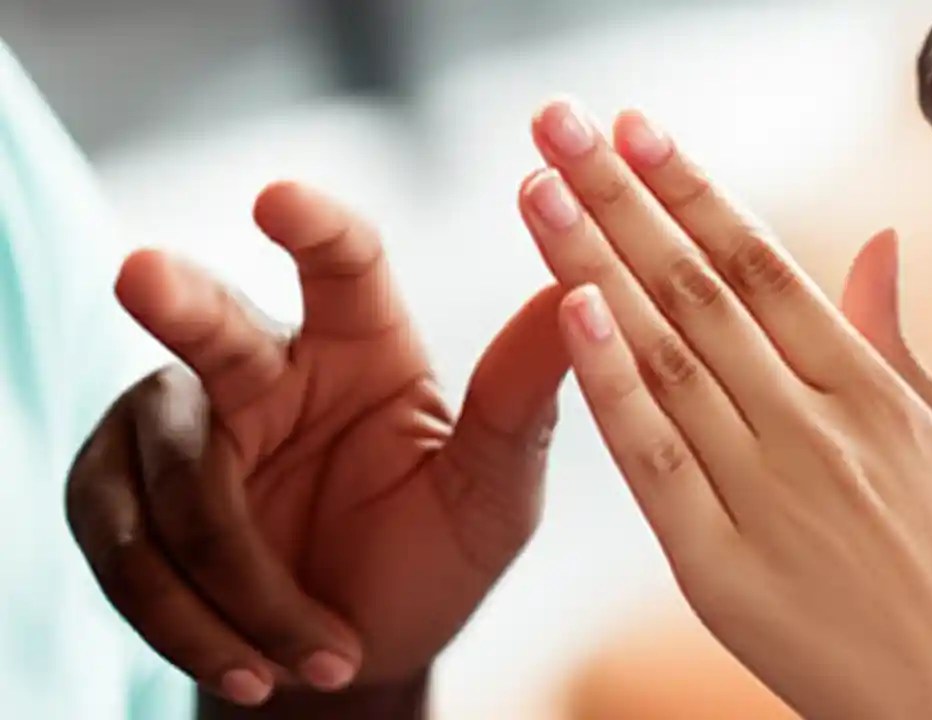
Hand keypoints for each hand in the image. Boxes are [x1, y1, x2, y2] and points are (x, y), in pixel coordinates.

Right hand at [66, 183, 568, 707]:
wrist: (357, 662)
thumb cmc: (434, 560)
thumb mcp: (492, 495)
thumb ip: (523, 403)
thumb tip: (577, 295)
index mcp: (363, 346)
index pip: (341, 264)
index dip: (312, 226)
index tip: (279, 199)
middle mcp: (266, 370)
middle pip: (212, 322)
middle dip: (178, 301)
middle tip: (142, 273)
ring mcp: (185, 432)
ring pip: (176, 474)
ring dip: (238, 580)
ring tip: (316, 656)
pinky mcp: (119, 498)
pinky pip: (130, 552)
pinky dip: (191, 623)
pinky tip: (251, 670)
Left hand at [515, 101, 931, 719]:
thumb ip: (896, 347)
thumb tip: (877, 246)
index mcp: (874, 393)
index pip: (762, 264)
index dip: (692, 189)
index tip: (636, 128)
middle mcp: (817, 429)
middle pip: (699, 290)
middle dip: (620, 198)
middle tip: (557, 122)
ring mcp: (768, 497)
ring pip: (667, 356)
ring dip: (594, 264)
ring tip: (539, 186)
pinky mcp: (721, 571)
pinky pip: (657, 462)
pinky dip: (615, 383)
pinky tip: (573, 309)